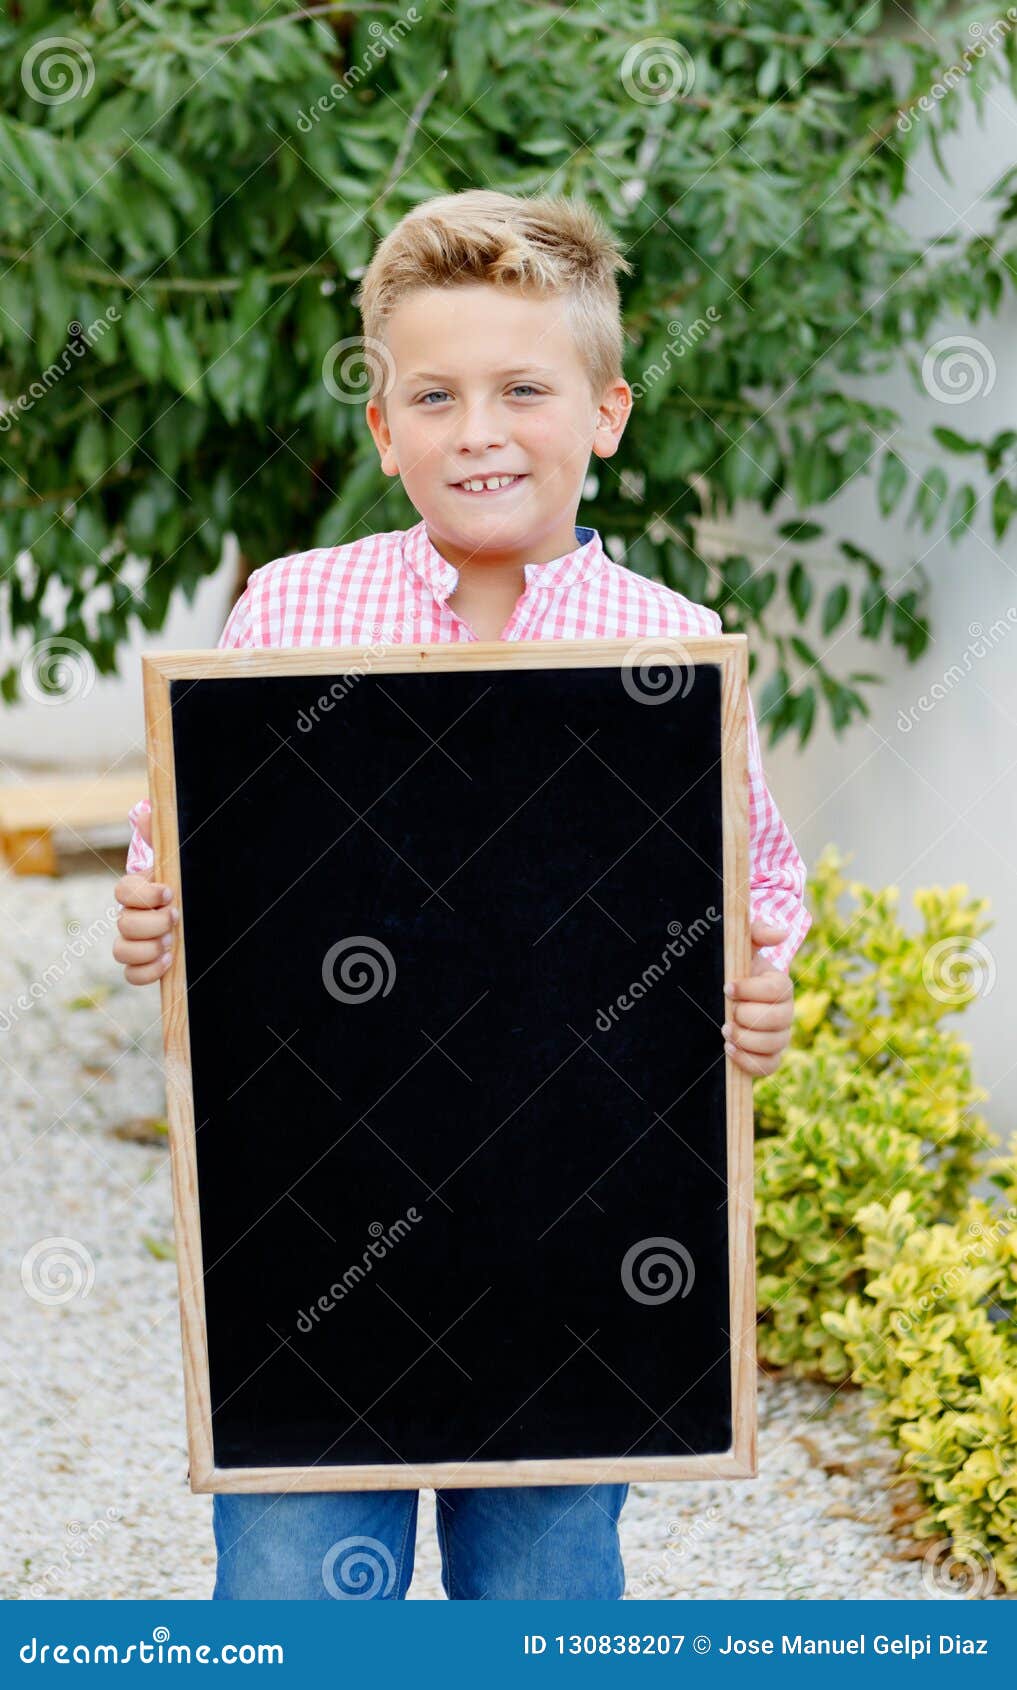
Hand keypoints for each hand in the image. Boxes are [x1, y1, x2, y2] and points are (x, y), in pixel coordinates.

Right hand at [112, 801, 177, 984]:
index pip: (124, 891)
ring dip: (148, 948)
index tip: (169, 893)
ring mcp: (133, 942)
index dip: (144, 894)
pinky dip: (147, 971)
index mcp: (137, 892)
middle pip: (123, 924)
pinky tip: (168, 961)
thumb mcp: (176, 861)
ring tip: (171, 942)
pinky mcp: (142, 964)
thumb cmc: (182, 884)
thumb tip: (148, 812)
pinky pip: (131, 975)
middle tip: (175, 918)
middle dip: (152, 923)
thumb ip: (161, 836)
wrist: (194, 912)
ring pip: (121, 950)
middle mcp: (130, 917)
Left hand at [721, 918, 793, 1076]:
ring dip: (745, 1039)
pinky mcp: (769, 1059)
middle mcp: (785, 1012)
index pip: (777, 990)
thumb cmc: (734, 970)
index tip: (727, 988)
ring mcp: (779, 1037)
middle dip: (747, 1016)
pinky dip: (748, 1061)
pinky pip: (768, 1066)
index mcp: (780, 985)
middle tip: (727, 1012)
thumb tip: (782, 932)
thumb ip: (757, 932)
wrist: (724, 998)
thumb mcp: (742, 948)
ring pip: (773, 1044)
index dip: (751, 990)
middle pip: (778, 1019)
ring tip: (725, 1031)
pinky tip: (729, 1050)